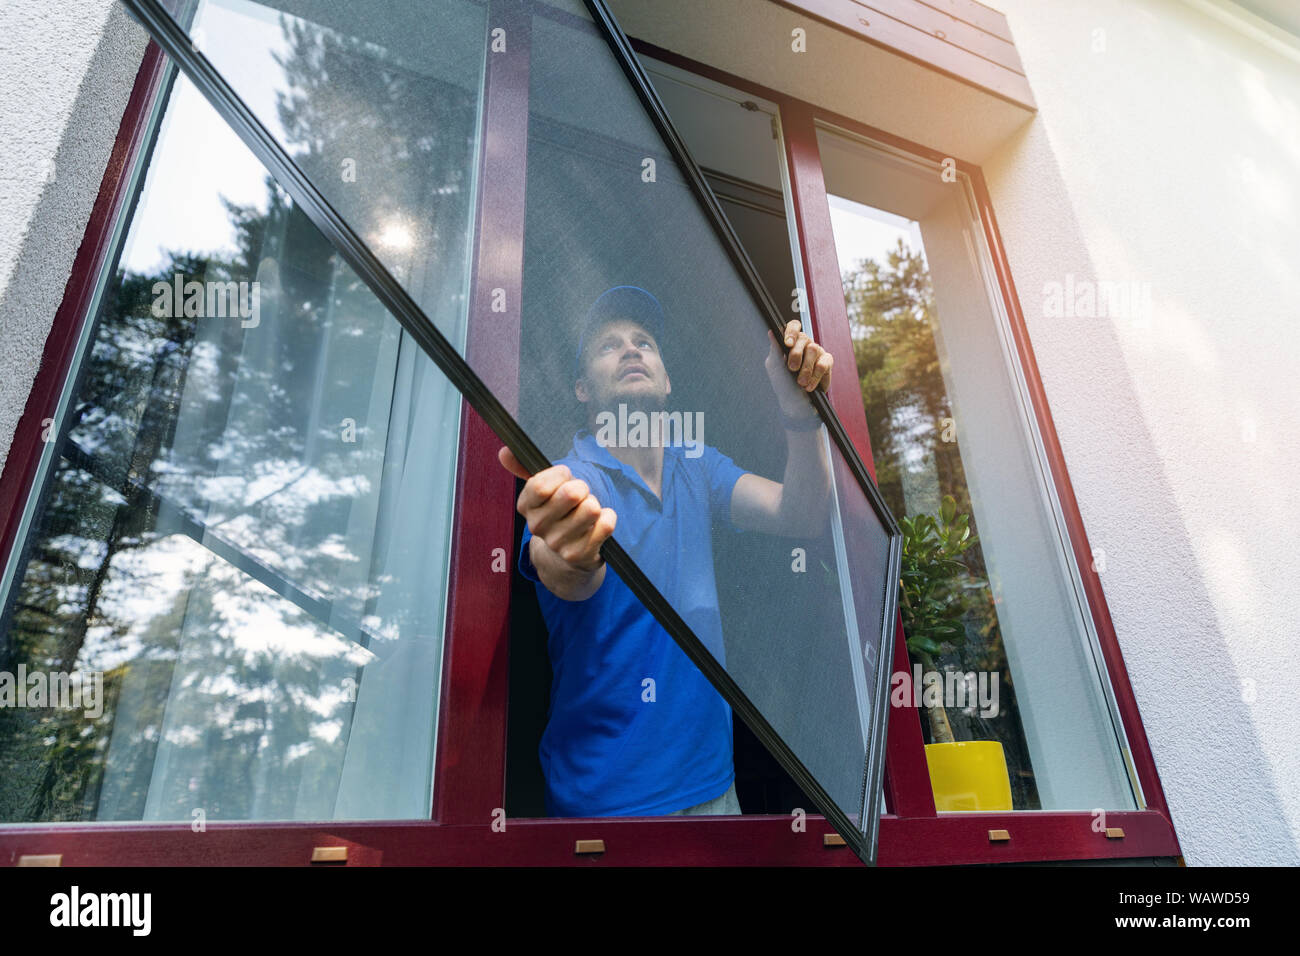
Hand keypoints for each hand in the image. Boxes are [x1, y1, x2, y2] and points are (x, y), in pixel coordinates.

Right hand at [498, 446, 616, 572]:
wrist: (562, 557)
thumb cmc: (557, 512)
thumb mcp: (540, 490)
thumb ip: (522, 467)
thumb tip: (504, 451)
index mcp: (526, 506)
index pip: (540, 485)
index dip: (561, 474)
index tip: (566, 475)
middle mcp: (538, 526)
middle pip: (570, 493)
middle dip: (582, 487)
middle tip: (580, 495)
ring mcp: (558, 543)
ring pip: (591, 508)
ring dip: (595, 504)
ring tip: (587, 511)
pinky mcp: (579, 554)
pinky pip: (605, 525)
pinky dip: (608, 518)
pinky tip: (598, 524)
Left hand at [765, 319, 832, 417]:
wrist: (795, 403)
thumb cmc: (783, 383)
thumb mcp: (775, 366)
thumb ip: (774, 349)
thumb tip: (771, 331)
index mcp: (791, 342)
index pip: (794, 326)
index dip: (792, 331)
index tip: (787, 344)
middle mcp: (805, 344)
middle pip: (804, 337)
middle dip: (796, 354)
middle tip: (792, 369)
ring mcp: (817, 353)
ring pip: (813, 349)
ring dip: (805, 369)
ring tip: (800, 382)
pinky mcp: (827, 363)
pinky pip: (823, 364)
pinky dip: (815, 376)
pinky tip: (809, 386)